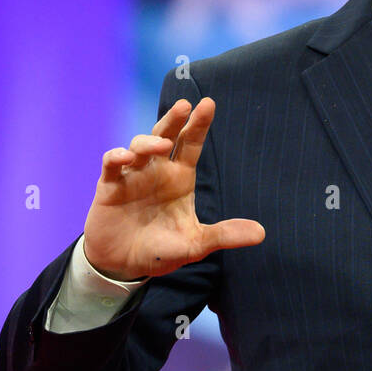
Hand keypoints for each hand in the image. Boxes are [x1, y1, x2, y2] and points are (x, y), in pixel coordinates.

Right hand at [82, 97, 264, 280]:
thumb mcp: (196, 244)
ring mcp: (132, 176)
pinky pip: (111, 163)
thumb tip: (262, 233)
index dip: (198, 124)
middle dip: (174, 118)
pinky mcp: (109, 187)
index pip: (191, 144)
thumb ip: (224, 235)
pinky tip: (125, 157)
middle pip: (166, 134)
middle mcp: (157, 171)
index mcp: (180, 178)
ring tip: (162, 145)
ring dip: (149, 141)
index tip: (209, 104)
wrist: (124, 266)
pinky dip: (116, 156)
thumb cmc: (162, 250)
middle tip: (185, 105)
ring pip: (140, 145)